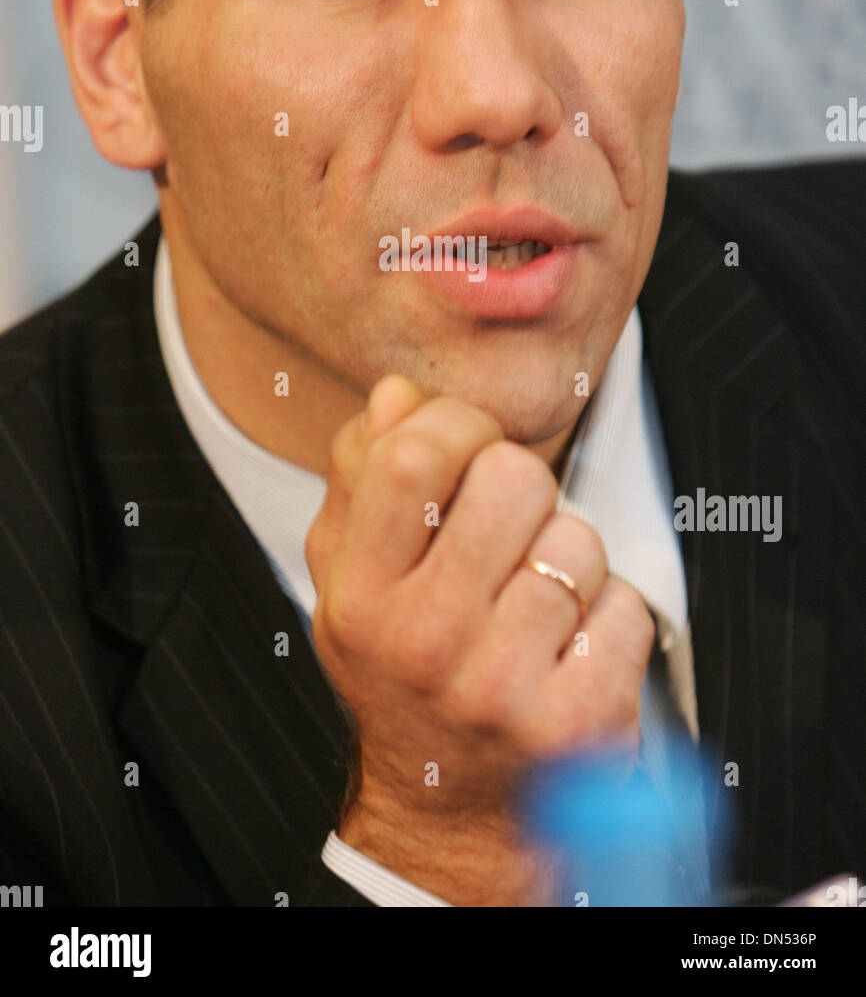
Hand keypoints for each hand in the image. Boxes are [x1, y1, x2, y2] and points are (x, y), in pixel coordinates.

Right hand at [306, 375, 654, 905]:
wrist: (449, 809)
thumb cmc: (406, 671)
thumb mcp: (354, 578)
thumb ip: (363, 477)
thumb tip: (398, 393)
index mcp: (358, 597)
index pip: (412, 455)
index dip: (456, 425)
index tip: (467, 446)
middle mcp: (423, 643)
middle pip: (515, 478)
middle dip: (522, 492)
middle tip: (503, 538)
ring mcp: (502, 688)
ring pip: (579, 540)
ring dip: (567, 561)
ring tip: (531, 607)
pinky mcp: (577, 723)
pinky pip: (627, 605)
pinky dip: (608, 618)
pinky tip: (567, 651)